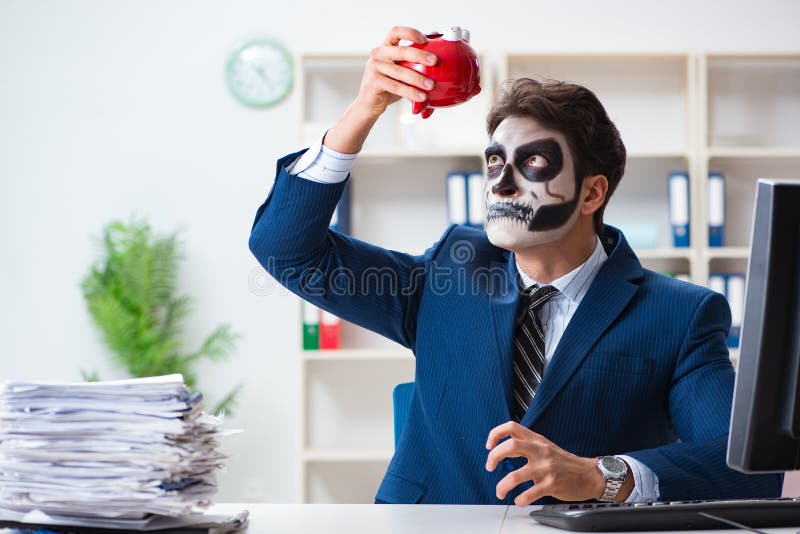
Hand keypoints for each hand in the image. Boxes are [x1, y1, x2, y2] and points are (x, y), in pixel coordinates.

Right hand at [354, 26, 437, 118]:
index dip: (410, 33)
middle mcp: (378, 54)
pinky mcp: (373, 82)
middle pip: (401, 50)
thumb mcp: (402, 69)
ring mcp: (374, 67)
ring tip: (430, 85)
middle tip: (434, 61)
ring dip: (417, 78)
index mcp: (386, 47)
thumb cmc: (389, 84)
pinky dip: (410, 92)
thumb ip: (414, 57)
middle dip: (419, 55)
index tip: (425, 40)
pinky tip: (421, 97)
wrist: (370, 104)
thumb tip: (435, 36)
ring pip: (399, 71)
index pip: (396, 32)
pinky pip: (395, 86)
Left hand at [485, 421, 616, 505]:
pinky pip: (529, 493)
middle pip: (510, 446)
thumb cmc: (564, 462)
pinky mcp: (551, 484)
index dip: (496, 433)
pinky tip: (519, 500)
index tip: (489, 445)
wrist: (590, 475)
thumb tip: (503, 452)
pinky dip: (520, 499)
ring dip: (502, 486)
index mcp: (537, 440)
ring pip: (515, 476)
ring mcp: (546, 468)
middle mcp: (540, 451)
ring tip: (500, 492)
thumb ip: (526, 447)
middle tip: (489, 466)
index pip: (512, 427)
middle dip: (494, 457)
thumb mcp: (545, 447)